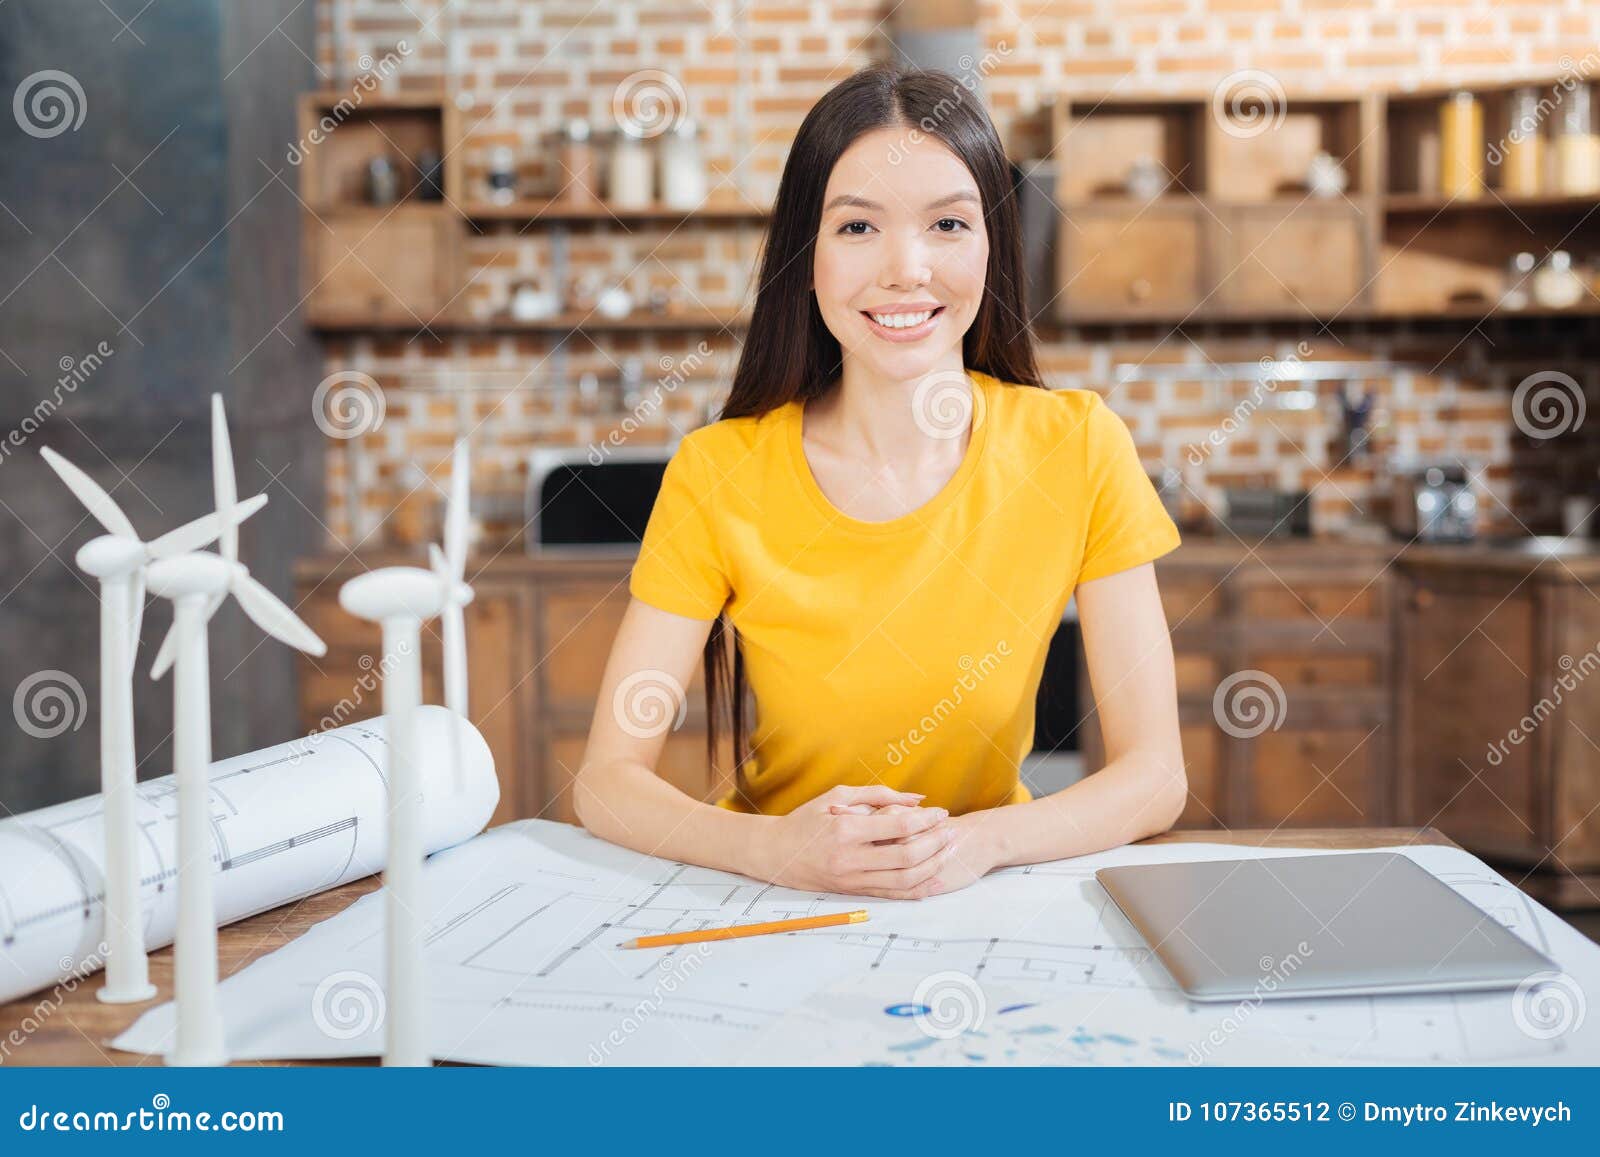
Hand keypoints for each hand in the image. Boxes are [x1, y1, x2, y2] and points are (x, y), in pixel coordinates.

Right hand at [752, 785, 955, 899]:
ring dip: (933, 866)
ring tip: (949, 852)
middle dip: (936, 844)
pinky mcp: (853, 893)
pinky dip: (917, 889)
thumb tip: (917, 799)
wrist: (775, 854)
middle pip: (907, 856)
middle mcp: (850, 859)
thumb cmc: (806, 819)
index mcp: (846, 830)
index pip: (898, 825)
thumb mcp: (838, 795)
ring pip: (904, 880)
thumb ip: (879, 794)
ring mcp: (852, 880)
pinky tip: (934, 879)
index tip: (941, 812)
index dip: (926, 820)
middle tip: (952, 832)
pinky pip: (893, 895)